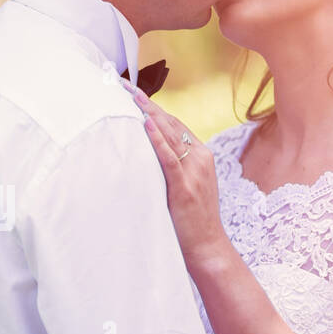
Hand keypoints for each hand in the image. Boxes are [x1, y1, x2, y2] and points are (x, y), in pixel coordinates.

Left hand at [131, 89, 228, 267]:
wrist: (208, 247)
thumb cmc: (192, 220)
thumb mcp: (186, 186)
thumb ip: (173, 167)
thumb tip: (147, 153)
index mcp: (201, 156)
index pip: (175, 124)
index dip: (154, 107)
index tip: (134, 93)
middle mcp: (201, 158)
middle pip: (171, 123)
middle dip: (146, 103)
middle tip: (124, 86)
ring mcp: (195, 172)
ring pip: (170, 134)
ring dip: (147, 113)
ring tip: (129, 96)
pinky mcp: (185, 186)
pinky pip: (169, 157)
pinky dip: (157, 139)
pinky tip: (144, 124)